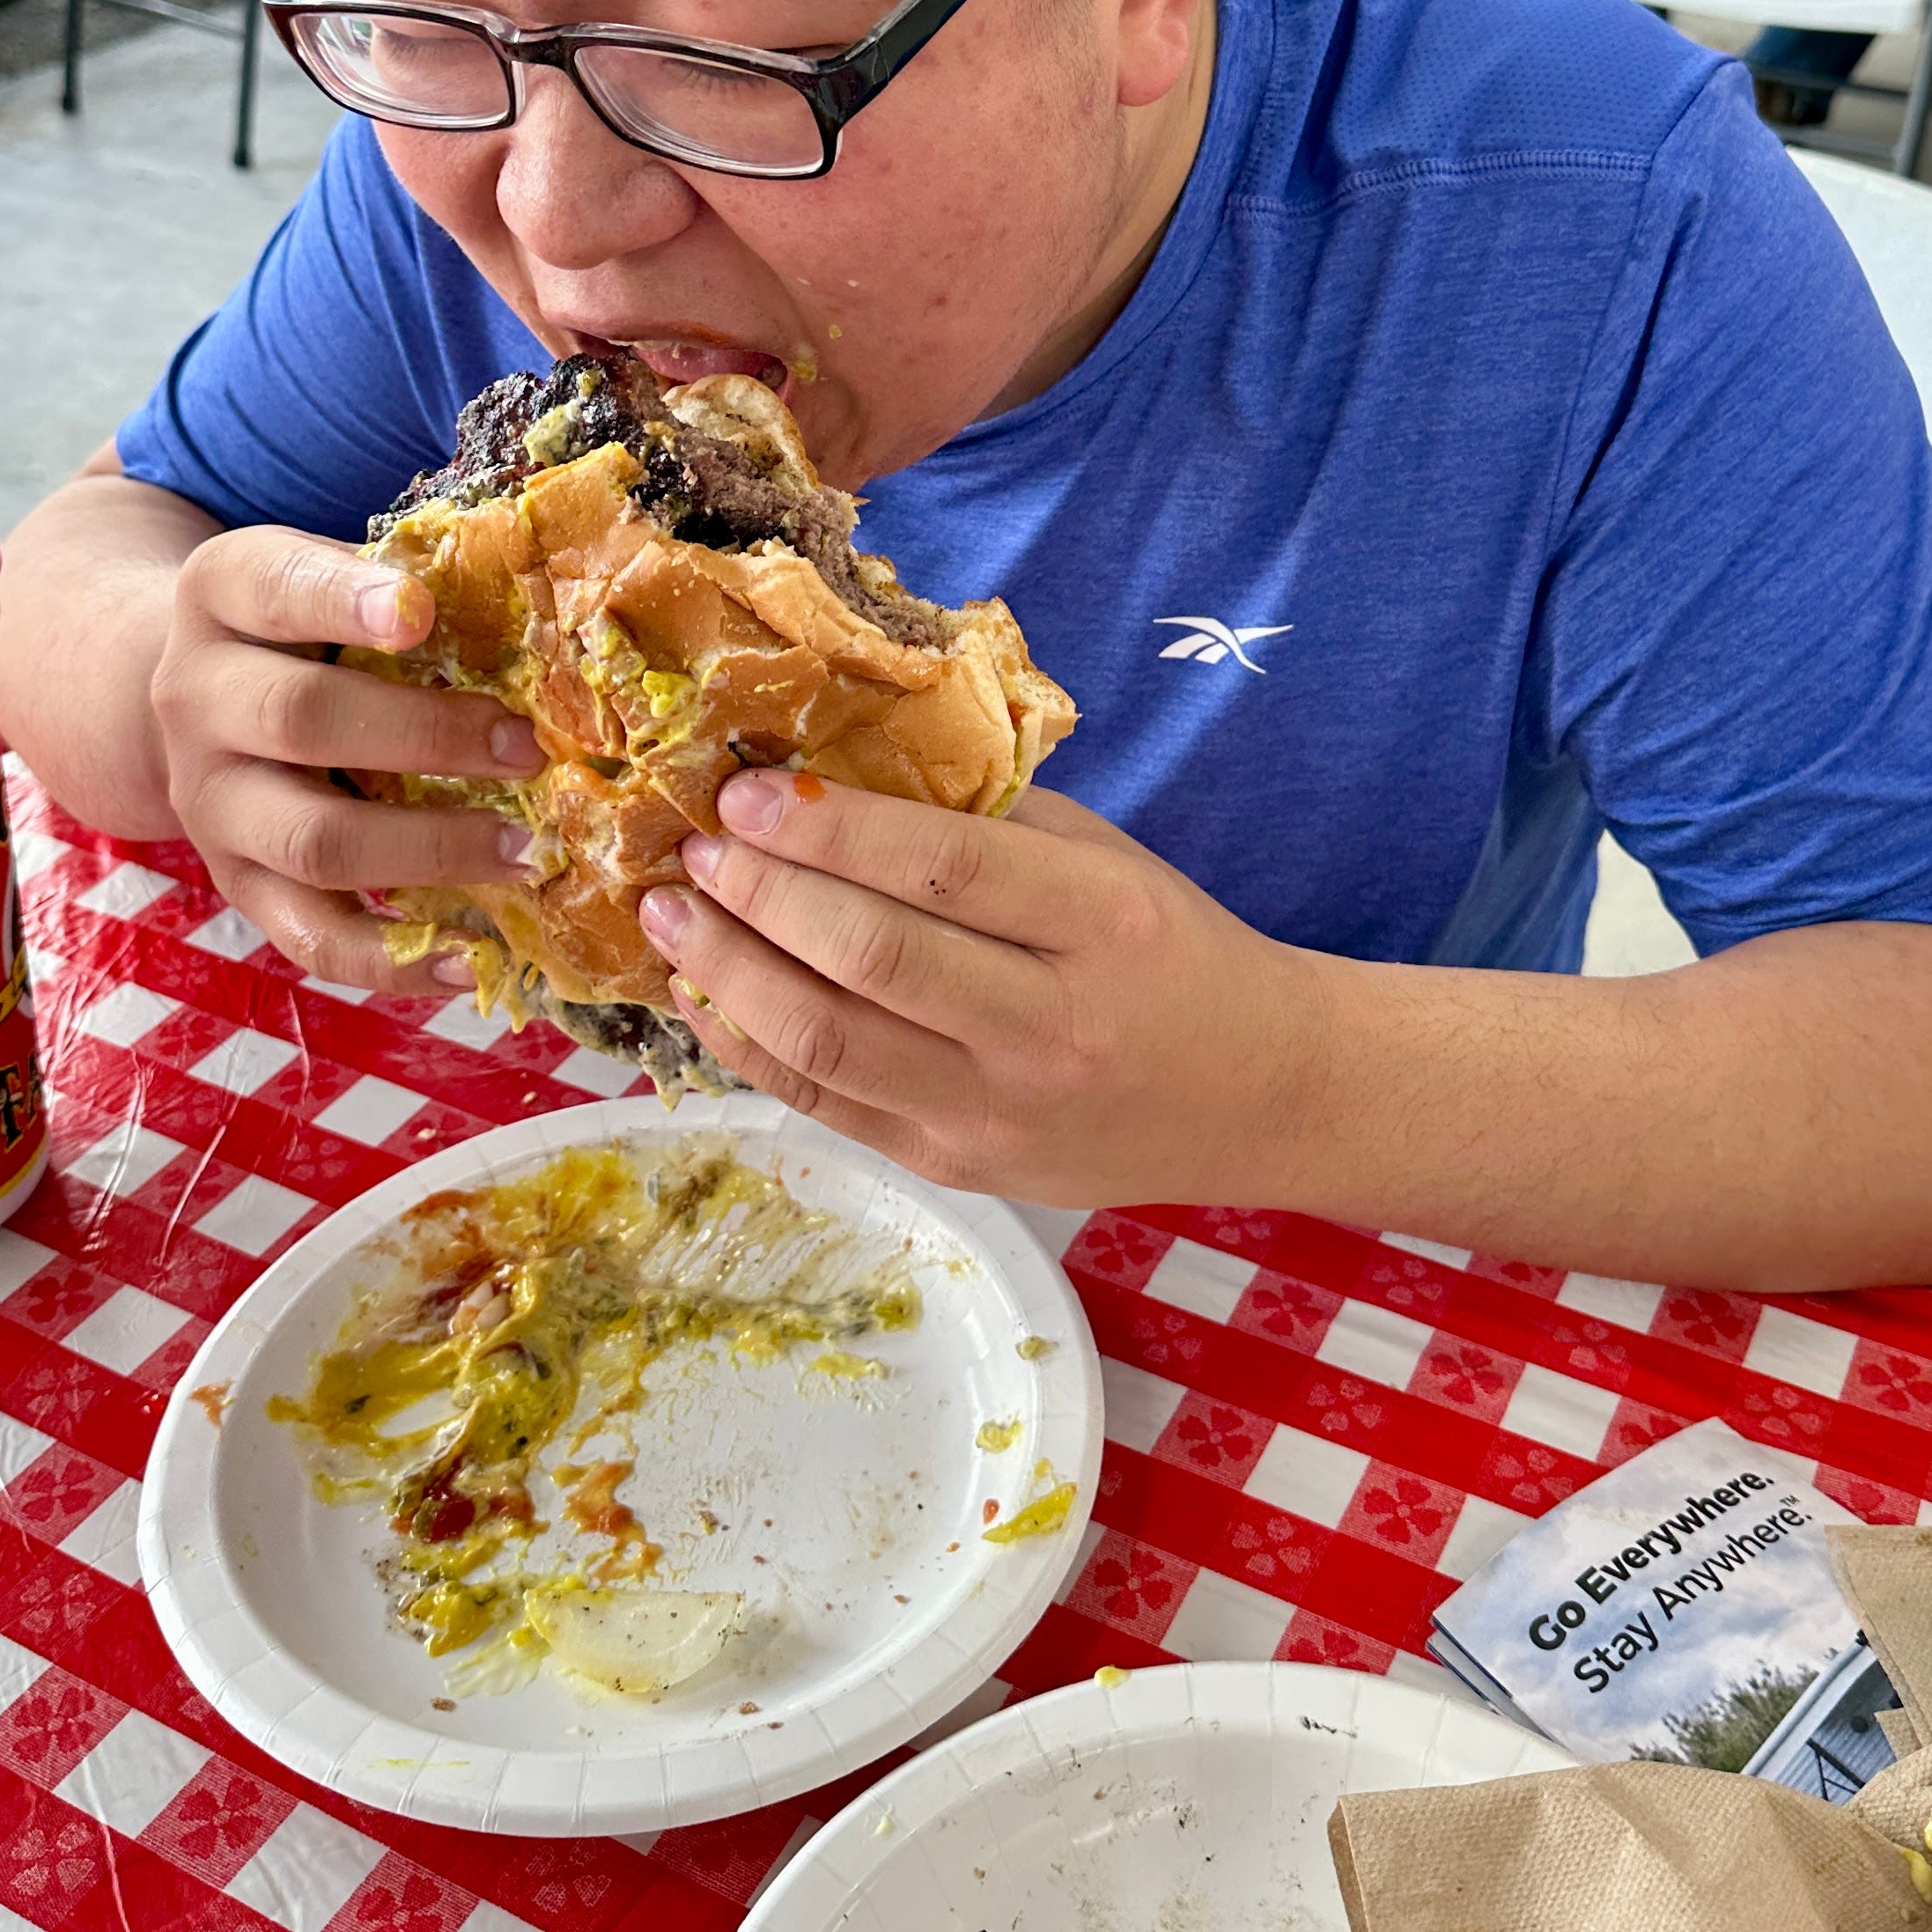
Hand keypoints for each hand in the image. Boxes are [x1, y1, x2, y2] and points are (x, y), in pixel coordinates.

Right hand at [148, 526, 540, 986]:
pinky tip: (474, 957)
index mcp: (220, 595)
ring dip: (430, 848)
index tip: (421, 610)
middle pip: (298, 720)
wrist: (198, 695)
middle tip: (527, 747)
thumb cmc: (307, 625)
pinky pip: (312, 939)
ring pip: (313, 840)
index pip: (272, 587)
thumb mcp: (328, 577)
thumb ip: (407, 583)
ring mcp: (211, 805)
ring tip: (525, 850)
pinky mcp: (239, 886)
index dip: (342, 598)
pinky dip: (396, 960)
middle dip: (425, 736)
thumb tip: (547, 598)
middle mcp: (196, 698)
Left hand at [635, 773, 1304, 1209]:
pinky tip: (702, 992)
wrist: (1261, 1093)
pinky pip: (827, 1106)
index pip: (942, 870)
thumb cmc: (1172, 950)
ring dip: (729, 970)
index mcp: (1103, 923)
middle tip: (691, 846)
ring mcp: (999, 1112)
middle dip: (759, 895)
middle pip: (872, 958)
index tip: (744, 790)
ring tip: (670, 913)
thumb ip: (985, 818)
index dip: (828, 829)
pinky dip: (749, 1046)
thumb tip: (831, 764)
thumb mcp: (1107, 860)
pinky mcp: (959, 1167)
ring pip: (830, 1043)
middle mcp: (1050, 1027)